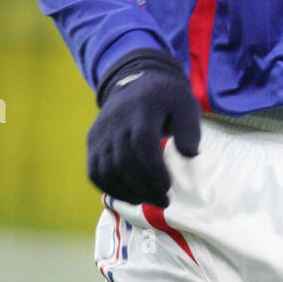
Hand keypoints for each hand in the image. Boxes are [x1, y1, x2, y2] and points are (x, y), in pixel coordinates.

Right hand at [87, 49, 199, 205]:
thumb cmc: (165, 98)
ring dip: (128, 192)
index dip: (153, 170)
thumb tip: (190, 154)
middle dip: (144, 188)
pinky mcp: (92, 141)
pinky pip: (95, 172)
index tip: (167, 186)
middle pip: (124, 162)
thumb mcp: (185, 104)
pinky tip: (130, 195)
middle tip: (163, 202)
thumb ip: (190, 128)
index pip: (142, 143)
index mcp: (142, 109)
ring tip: (148, 200)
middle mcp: (116, 121)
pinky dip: (110, 188)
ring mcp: (101, 132)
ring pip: (107, 171)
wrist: (135, 80)